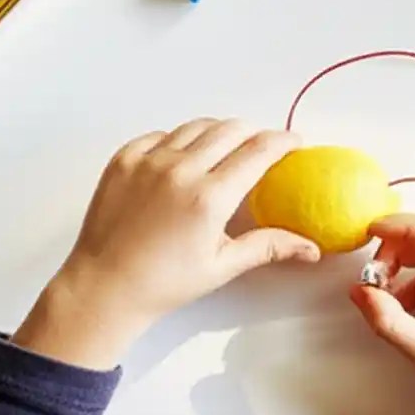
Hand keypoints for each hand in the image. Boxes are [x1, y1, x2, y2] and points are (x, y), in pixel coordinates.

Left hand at [12, 119, 320, 368]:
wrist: (103, 287)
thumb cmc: (163, 283)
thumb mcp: (221, 266)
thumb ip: (267, 246)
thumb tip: (310, 248)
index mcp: (210, 198)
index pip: (259, 151)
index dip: (282, 141)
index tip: (293, 142)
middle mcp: (181, 171)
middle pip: (231, 129)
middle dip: (255, 132)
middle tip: (262, 145)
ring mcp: (149, 161)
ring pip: (197, 126)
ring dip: (219, 131)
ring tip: (227, 146)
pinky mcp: (124, 159)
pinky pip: (161, 135)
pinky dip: (180, 139)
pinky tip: (184, 156)